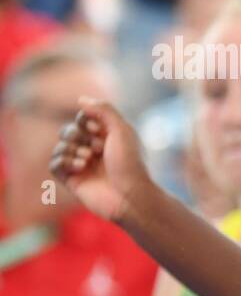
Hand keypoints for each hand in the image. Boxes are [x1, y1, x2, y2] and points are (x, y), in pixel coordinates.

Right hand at [48, 98, 152, 222]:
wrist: (130, 196)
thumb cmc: (130, 163)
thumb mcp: (122, 130)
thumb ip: (103, 110)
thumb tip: (81, 99)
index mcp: (108, 138)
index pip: (84, 118)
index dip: (86, 120)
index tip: (97, 129)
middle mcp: (94, 150)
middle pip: (69, 131)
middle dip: (76, 135)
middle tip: (95, 148)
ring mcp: (83, 166)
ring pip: (61, 147)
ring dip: (72, 150)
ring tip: (88, 160)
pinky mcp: (73, 180)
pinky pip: (55, 164)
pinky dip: (64, 161)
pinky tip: (80, 167)